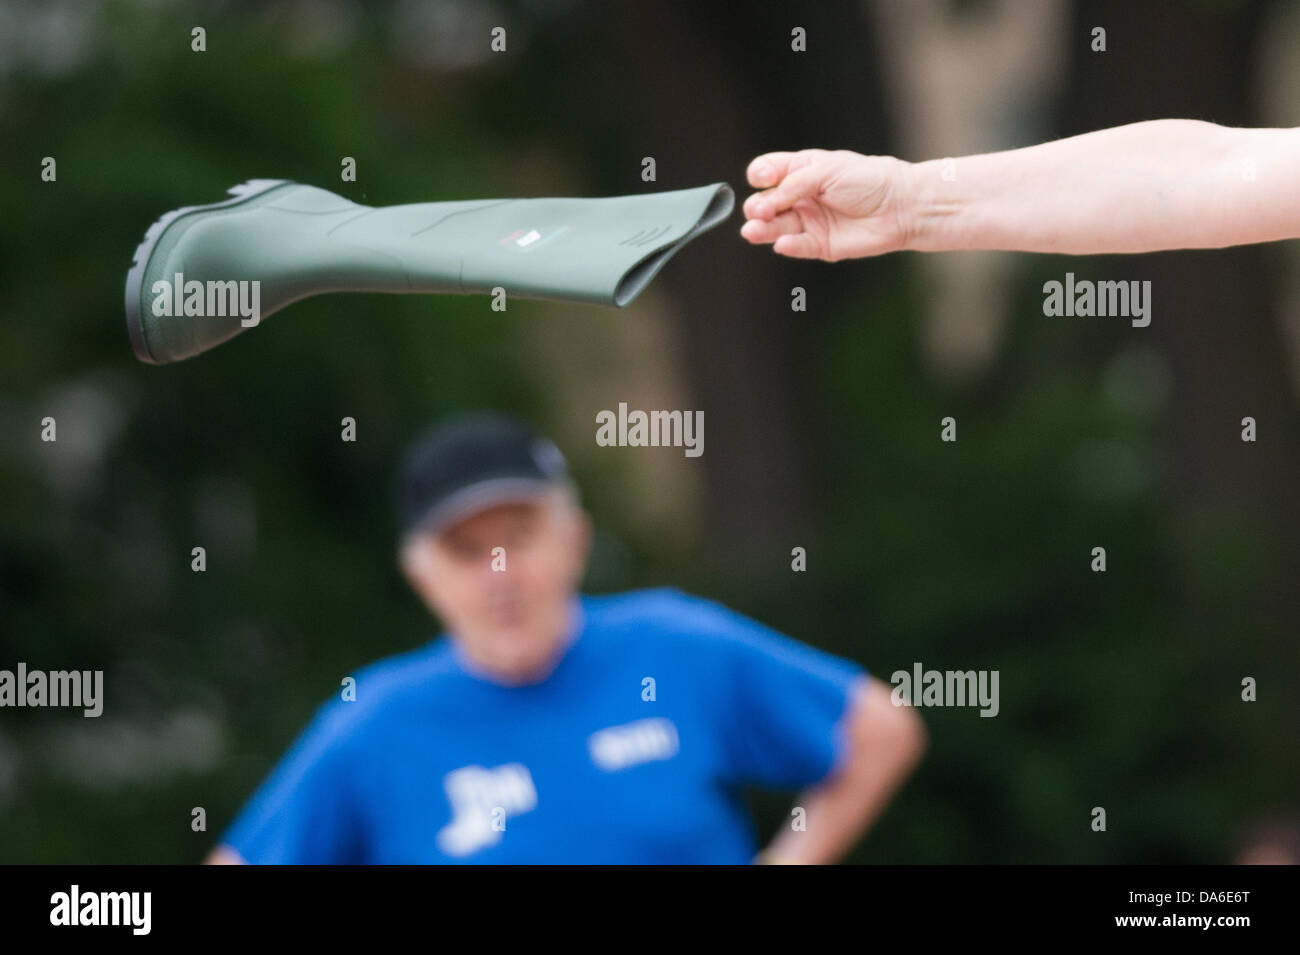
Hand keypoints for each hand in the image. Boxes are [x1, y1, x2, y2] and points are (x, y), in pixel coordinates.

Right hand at [740, 149, 911, 260]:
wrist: (900, 207)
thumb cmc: (869, 180)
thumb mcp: (827, 170)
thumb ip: (794, 183)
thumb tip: (766, 200)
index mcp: (801, 171)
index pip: (768, 172)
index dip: (761, 175)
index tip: (763, 178)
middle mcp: (801, 197)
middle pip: (765, 203)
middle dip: (758, 207)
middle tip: (762, 210)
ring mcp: (809, 222)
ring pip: (776, 228)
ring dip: (762, 230)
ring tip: (753, 232)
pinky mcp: (819, 245)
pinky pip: (797, 247)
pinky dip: (788, 246)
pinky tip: (783, 243)